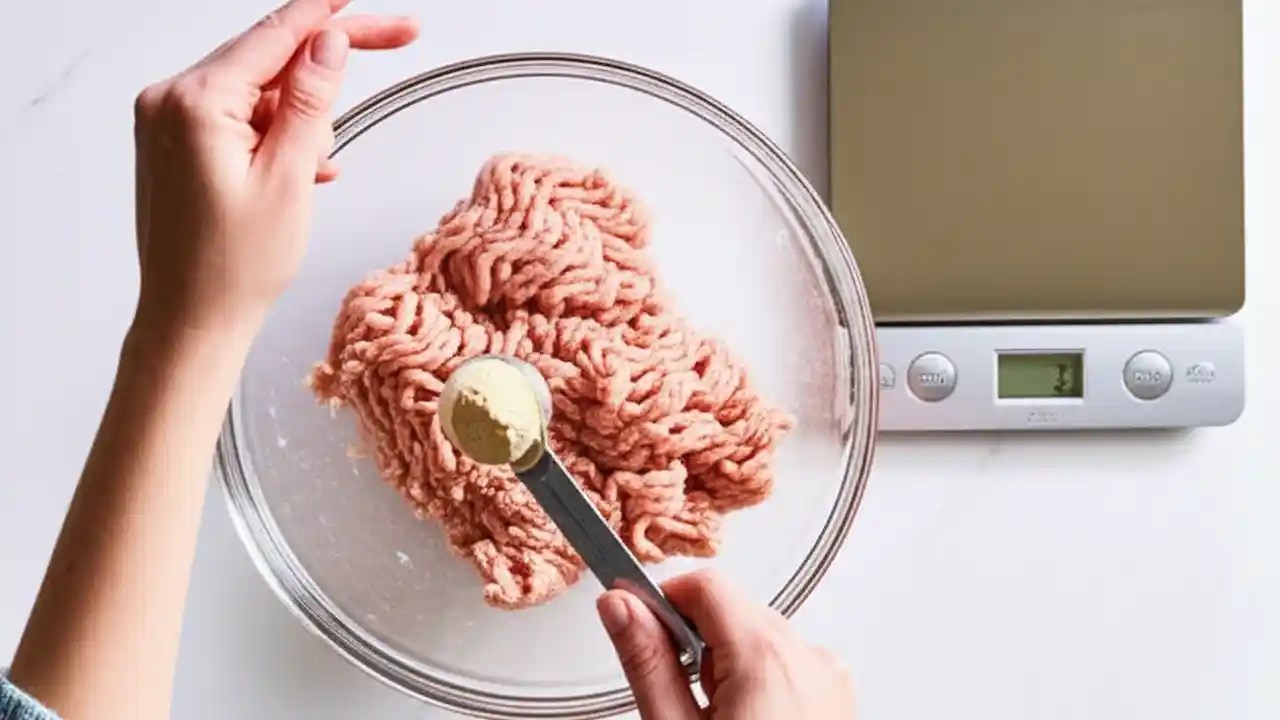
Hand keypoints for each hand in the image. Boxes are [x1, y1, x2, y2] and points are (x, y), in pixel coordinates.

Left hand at [132, 0, 416, 337]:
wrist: (189, 321)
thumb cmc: (234, 267)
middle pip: (269, 54)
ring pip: (258, 89)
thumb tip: (327, 43)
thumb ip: (309, 103)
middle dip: (326, 66)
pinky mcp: (173, 141)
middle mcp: (170, 99)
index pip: (278, 33)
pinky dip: (274, 134)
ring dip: (298, 118)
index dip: (333, 12)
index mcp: (196, 102)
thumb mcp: (289, 179)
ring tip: (314, 175)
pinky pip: (237, 115)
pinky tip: (299, 171)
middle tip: (397, 36)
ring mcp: (167, 120)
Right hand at [597, 571, 855, 718]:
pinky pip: (789, 667)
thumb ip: (647, 662)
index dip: (663, 603)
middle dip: (696, 646)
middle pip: (733, 611)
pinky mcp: (837, 702)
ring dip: (728, 668)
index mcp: (768, 657)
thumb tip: (620, 609)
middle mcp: (810, 658)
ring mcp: (830, 680)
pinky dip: (760, 686)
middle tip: (680, 704)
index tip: (640, 631)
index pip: (705, 584)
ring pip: (760, 640)